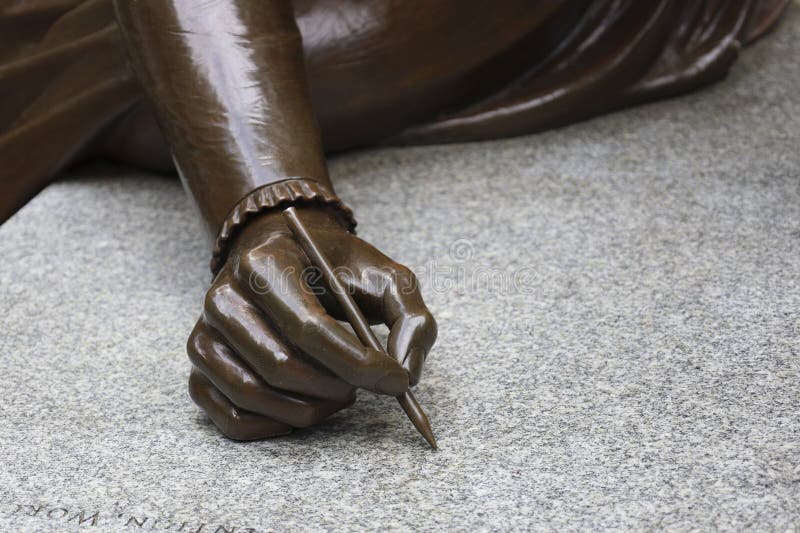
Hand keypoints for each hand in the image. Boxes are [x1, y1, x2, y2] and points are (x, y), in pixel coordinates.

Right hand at [187, 205, 436, 439]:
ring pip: (252, 395)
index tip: (395, 380)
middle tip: (368, 384)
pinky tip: (308, 408)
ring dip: (309, 409)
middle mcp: (222, 298)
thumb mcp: (384, 276)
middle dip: (335, 386)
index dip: (356, 361)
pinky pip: (231, 418)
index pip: (307, 326)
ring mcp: (203, 335)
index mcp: (263, 263)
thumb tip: (406, 374)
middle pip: (279, 365)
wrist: (285, 257)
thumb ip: (411, 318)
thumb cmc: (335, 269)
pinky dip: (276, 426)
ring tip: (342, 393)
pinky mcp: (199, 369)